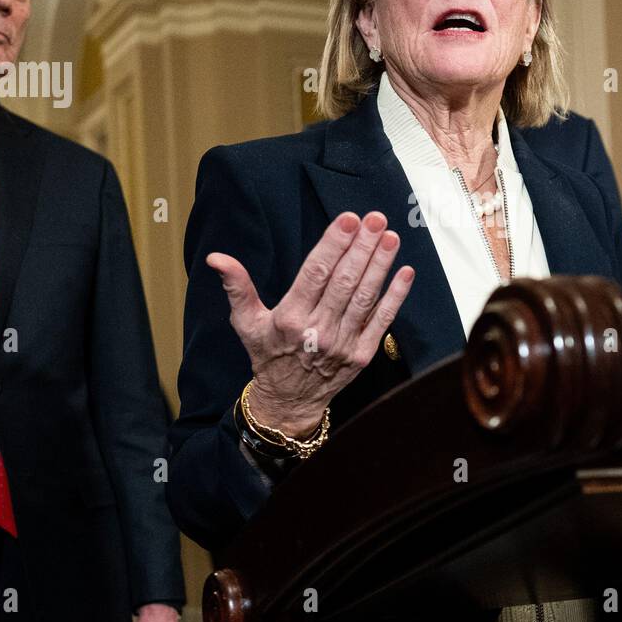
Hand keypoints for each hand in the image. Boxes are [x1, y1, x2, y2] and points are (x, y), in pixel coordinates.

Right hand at [207, 212, 414, 437]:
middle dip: (362, 247)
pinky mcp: (362, 356)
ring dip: (380, 265)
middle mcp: (318, 331)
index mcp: (289, 318)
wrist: (289, 403)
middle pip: (344, 281)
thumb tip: (216, 258)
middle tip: (375, 219)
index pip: (316, 273)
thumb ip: (237, 287)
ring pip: (365, 297)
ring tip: (390, 237)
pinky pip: (382, 321)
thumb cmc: (268, 355)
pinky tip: (405, 271)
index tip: (349, 219)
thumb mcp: (246, 322)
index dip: (334, 244)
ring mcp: (343, 345)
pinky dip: (396, 297)